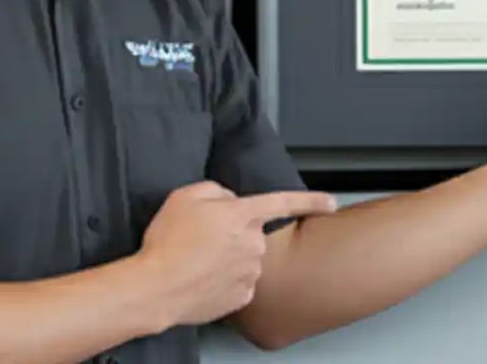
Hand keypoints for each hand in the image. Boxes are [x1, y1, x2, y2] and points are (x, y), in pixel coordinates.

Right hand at [136, 181, 337, 326]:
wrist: (156, 287)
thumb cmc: (167, 243)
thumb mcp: (184, 196)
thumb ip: (214, 190)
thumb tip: (227, 200)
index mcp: (241, 215)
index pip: (283, 202)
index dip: (310, 201)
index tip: (330, 203)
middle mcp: (253, 243)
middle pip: (251, 232)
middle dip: (233, 233)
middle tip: (202, 240)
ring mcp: (250, 272)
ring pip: (246, 258)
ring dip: (228, 258)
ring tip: (197, 261)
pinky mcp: (242, 296)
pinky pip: (239, 282)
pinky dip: (224, 280)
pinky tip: (203, 279)